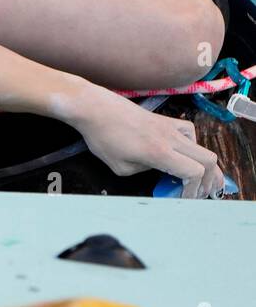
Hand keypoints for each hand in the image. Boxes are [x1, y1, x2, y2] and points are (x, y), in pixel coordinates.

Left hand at [72, 92, 223, 197]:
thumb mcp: (120, 166)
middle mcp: (171, 139)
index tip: (185, 198)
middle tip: (202, 193)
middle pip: (209, 160)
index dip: (194, 189)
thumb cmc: (102, 137)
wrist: (95, 107)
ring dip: (205, 165)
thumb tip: (158, 169)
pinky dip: (194, 147)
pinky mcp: (166, 120)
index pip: (195, 172)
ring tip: (199, 178)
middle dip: (210, 180)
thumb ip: (144, 172)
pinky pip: (190, 133)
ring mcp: (170, 127)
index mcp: (160, 152)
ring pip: (201, 147)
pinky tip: (183, 153)